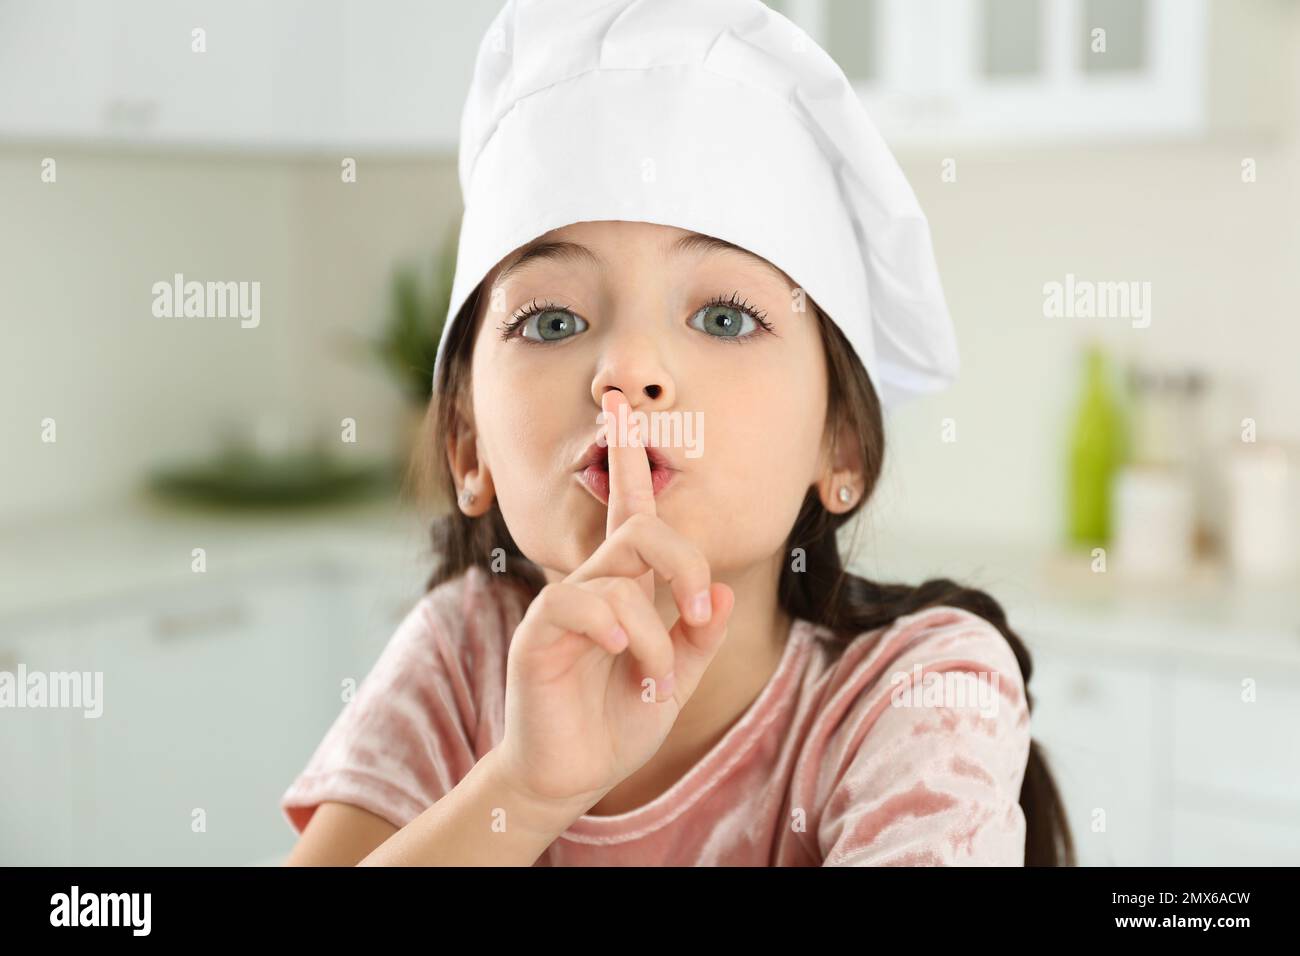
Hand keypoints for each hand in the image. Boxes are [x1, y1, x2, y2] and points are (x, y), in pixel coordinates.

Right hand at [493, 390, 734, 808]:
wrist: (570, 776)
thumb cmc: (616, 722)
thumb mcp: (676, 679)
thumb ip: (699, 637)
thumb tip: (722, 592)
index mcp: (626, 588)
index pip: (630, 511)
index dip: (628, 461)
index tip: (623, 409)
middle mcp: (594, 587)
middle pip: (639, 529)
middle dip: (683, 561)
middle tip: (698, 612)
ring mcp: (564, 608)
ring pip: (618, 574)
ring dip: (655, 629)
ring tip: (657, 677)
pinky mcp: (538, 635)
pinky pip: (577, 602)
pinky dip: (616, 627)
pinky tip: (629, 660)